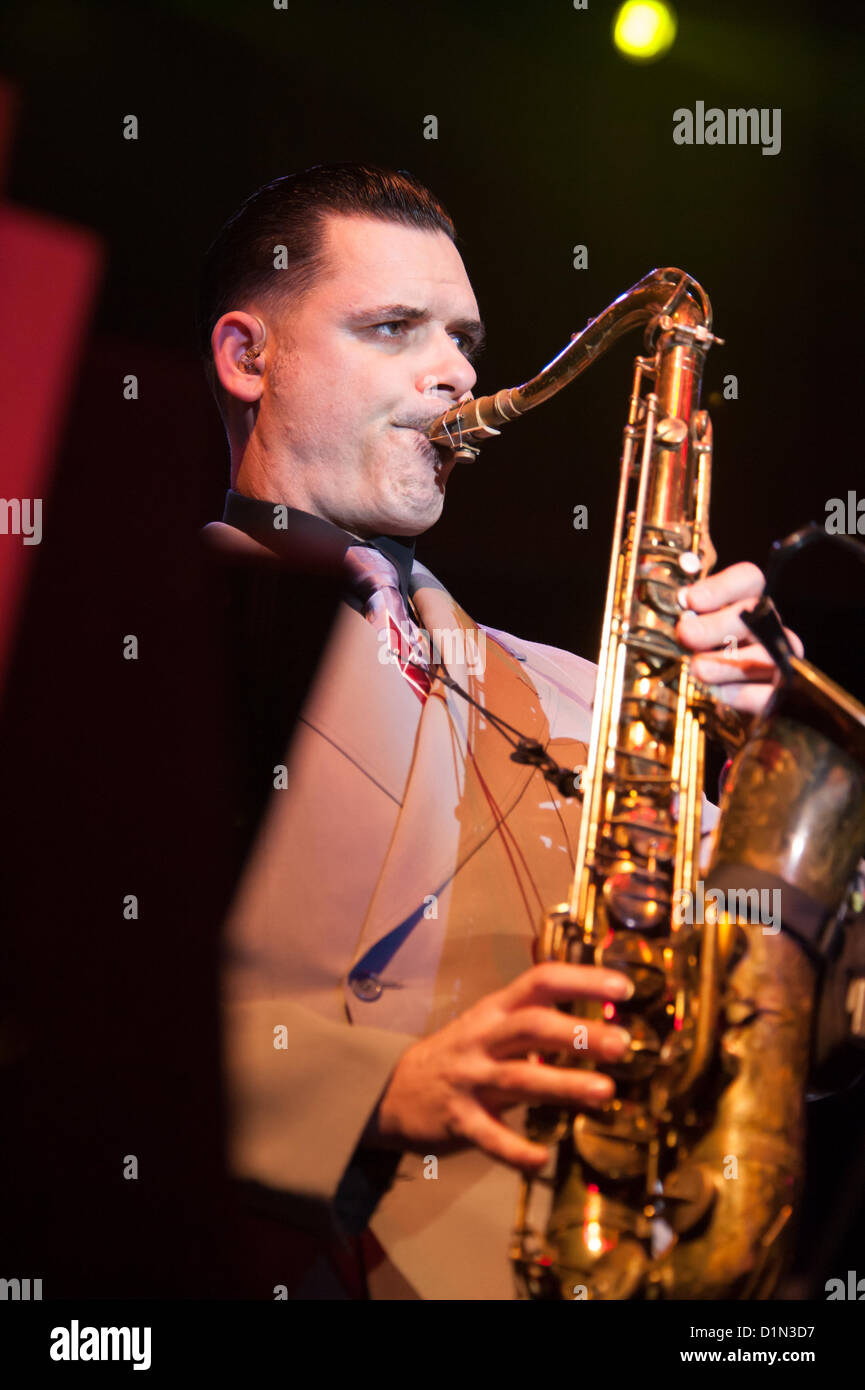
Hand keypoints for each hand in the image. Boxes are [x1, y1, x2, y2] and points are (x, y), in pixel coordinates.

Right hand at [361, 962, 632, 1172]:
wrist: (392, 1091)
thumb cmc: (460, 1056)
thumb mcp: (491, 1027)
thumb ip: (537, 1025)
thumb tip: (601, 1027)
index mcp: (495, 1011)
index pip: (540, 981)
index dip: (582, 981)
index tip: (622, 989)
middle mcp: (483, 1038)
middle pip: (532, 1025)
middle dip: (578, 1033)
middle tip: (622, 1044)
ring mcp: (469, 1078)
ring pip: (519, 1078)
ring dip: (563, 1083)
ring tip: (605, 1092)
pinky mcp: (457, 1119)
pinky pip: (489, 1136)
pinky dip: (515, 1150)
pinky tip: (541, 1159)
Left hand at [675, 560, 803, 717]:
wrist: (702, 708)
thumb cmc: (689, 661)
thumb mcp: (682, 634)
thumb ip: (683, 613)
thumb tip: (681, 593)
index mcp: (745, 604)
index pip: (748, 579)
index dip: (721, 586)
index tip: (689, 599)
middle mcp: (768, 628)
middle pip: (757, 615)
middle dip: (718, 625)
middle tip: (686, 634)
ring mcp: (778, 661)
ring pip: (767, 655)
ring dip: (728, 662)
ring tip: (697, 668)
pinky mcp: (777, 697)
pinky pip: (769, 694)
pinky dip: (743, 694)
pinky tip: (717, 693)